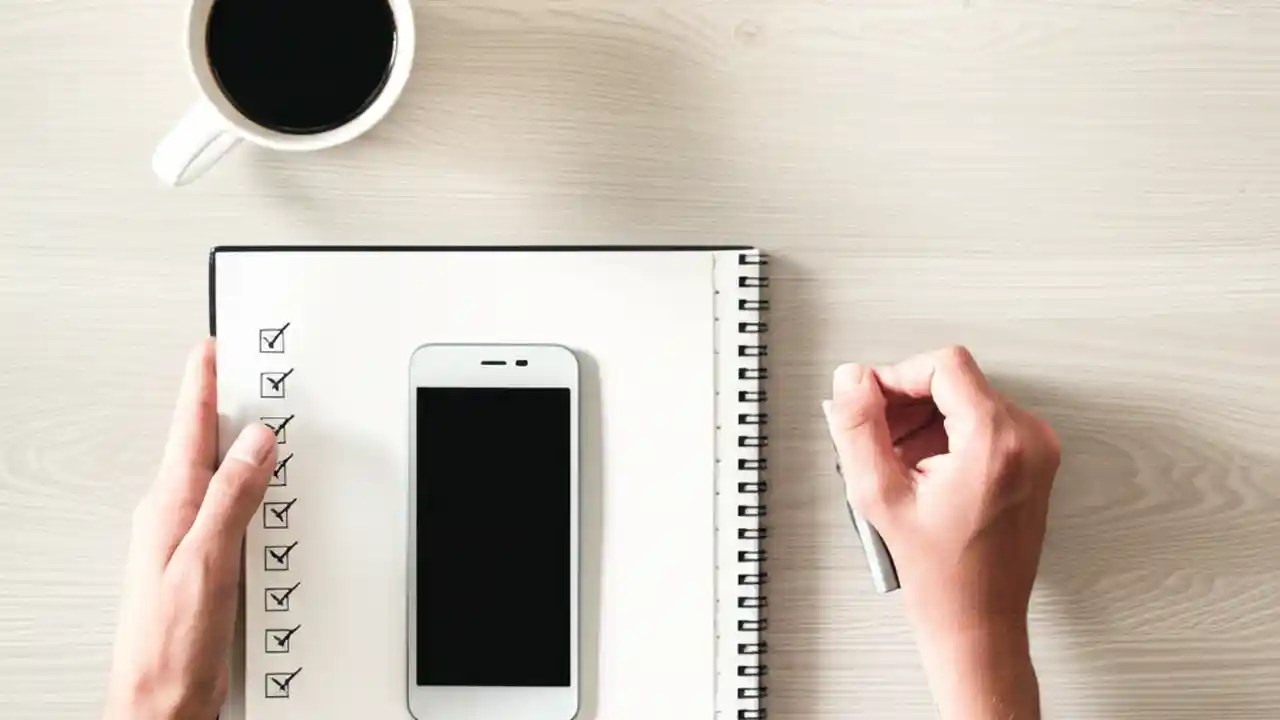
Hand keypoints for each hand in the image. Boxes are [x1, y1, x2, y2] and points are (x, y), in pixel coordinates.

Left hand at [105, 340, 275, 719]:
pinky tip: (259, 488)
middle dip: (225, 406)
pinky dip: (247, 488)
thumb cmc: (170, 647)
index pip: (188, 429)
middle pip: (203, 446)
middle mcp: (172, 518)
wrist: (160, 706)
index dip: (201, 384)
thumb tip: (256, 443)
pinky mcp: (202, 564)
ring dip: (239, 448)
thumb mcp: (207, 563)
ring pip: (217, 477)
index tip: (212, 348)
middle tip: (246, 370)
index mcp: (168, 507)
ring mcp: (185, 541)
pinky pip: (225, 508)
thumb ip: (230, 499)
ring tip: (259, 417)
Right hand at [824, 347, 1059, 719]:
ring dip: (923, 420)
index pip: (945, 365)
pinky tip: (920, 471)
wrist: (978, 622)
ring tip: (895, 461)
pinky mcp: (1034, 463)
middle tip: (875, 437)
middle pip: (956, 381)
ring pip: (967, 400)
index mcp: (996, 442)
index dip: (898, 376)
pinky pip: (984, 423)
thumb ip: (858, 428)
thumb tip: (852, 382)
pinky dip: (947, 435)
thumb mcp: (879, 496)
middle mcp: (1028, 439)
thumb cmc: (941, 577)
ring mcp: (1037, 451)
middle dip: (907, 402)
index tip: (871, 401)